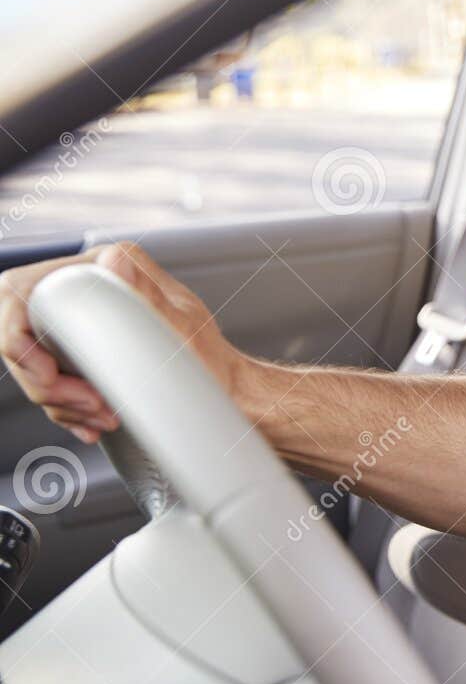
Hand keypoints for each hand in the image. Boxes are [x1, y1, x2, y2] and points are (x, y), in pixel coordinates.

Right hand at [0, 242, 248, 442]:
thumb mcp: (182, 331)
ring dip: (60, 401)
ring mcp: (84, 317)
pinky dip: (67, 409)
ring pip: (32, 362)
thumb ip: (148, 297)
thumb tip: (114, 261)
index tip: (48, 377)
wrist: (226, 392)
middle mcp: (93, 284)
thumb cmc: (211, 363)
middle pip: (20, 331)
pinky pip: (49, 380)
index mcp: (112, 267)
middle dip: (43, 381)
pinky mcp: (83, 349)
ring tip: (105, 416)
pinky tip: (94, 422)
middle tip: (88, 406)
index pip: (24, 291)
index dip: (18, 338)